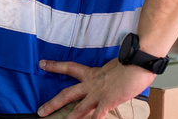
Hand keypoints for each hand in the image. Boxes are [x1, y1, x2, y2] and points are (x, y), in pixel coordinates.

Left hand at [37, 58, 154, 118]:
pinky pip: (98, 115)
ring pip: (79, 108)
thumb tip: (106, 79)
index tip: (42, 64)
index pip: (69, 67)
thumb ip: (105, 75)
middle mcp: (91, 84)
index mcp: (91, 73)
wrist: (137, 63)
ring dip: (70, 118)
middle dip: (53, 103)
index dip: (54, 66)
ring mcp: (98, 94)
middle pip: (67, 94)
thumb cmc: (129, 64)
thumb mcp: (111, 67)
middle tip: (40, 111)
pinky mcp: (108, 101)